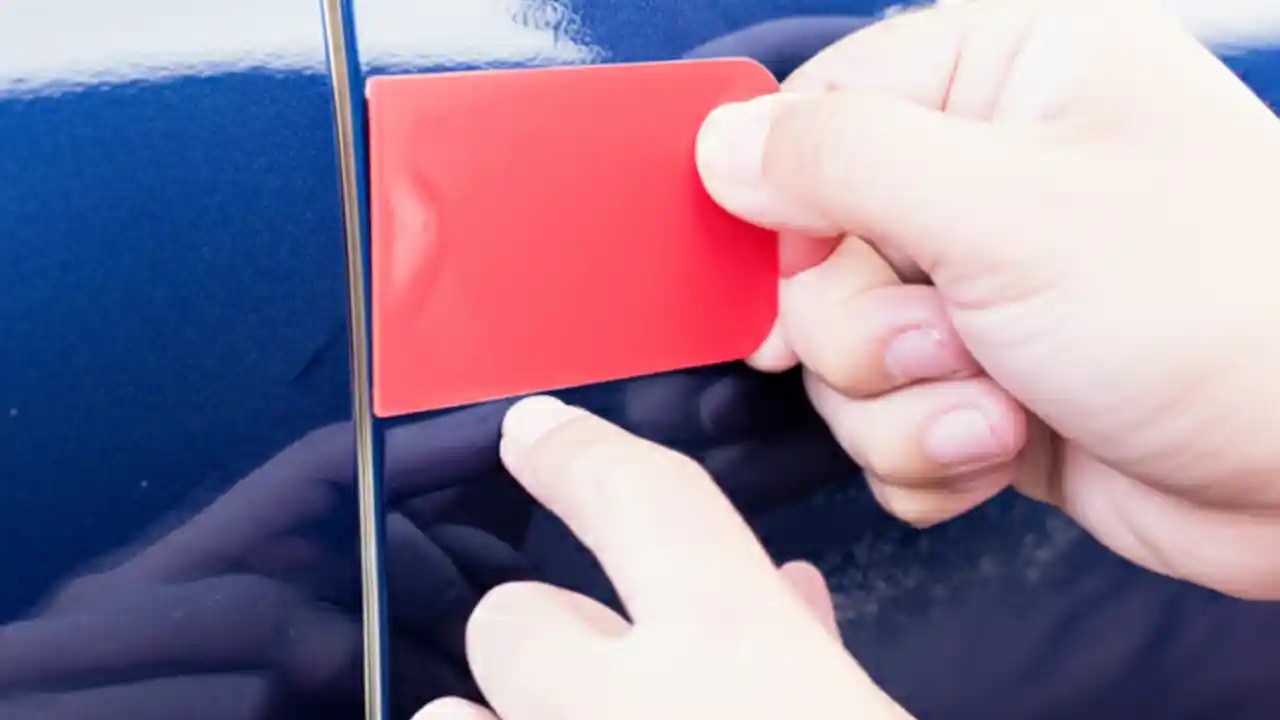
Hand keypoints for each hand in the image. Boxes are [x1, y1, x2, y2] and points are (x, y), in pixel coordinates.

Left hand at [414, 397, 910, 719]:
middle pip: (515, 617)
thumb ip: (804, 648)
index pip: (641, 498)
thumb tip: (787, 599)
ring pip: (449, 715)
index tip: (535, 431)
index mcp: (736, 655)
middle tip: (611, 672)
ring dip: (503, 714)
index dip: (583, 455)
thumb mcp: (859, 708)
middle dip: (553, 630)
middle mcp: (619, 712)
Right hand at [695, 0, 1279, 598]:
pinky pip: (884, 429)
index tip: (787, 275)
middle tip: (954, 340)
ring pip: (838, 359)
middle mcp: (981, 182)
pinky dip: (930, 460)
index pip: (816, 116)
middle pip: (810, 254)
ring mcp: (980, 294)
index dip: (779, 204)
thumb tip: (720, 144)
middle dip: (865, 330)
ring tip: (1003, 408)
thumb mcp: (1008, 209)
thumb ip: (842, 161)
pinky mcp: (982, 391)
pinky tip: (1006, 453)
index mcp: (999, 80)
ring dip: (904, 407)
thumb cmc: (1215, 308)